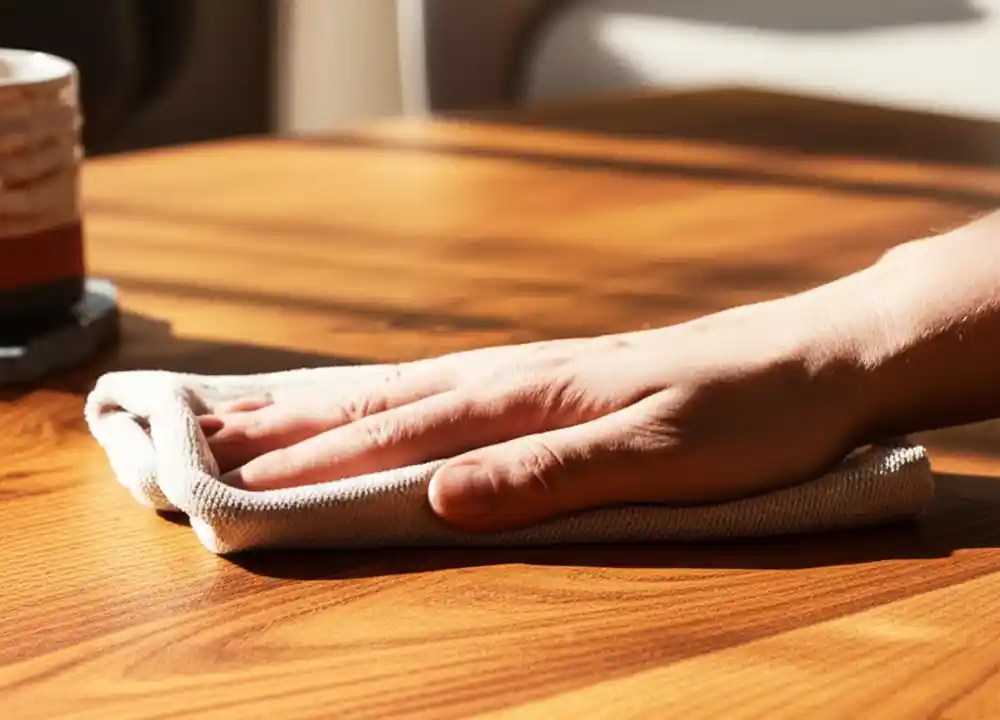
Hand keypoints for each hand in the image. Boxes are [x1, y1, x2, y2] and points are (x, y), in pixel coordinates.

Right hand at [202, 297, 877, 532]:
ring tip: (227, 415)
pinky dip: (362, 398)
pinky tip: (340, 404)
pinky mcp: (535, 383)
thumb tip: (437, 497)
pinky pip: (425, 389)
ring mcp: (517, 375)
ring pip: (385, 388)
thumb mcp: (661, 457)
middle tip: (186, 443)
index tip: (226, 485)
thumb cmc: (748, 417)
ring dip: (301, 407)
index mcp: (526, 398)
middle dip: (274, 428)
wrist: (813, 360)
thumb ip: (547, 476)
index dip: (308, 463)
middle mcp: (506, 377)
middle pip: (368, 402)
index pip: (396, 433)